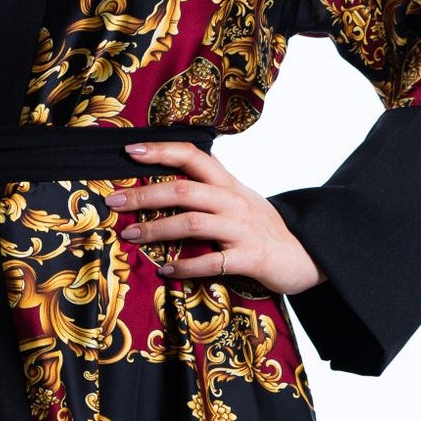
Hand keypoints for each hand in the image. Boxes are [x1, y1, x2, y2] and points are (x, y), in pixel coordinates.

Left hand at [107, 140, 324, 294]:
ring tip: (130, 235)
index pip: (192, 156)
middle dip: (144, 194)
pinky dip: (186, 265)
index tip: (129, 151)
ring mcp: (242, 229)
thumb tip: (166, 178)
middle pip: (183, 189)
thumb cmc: (262, 227)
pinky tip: (165, 269)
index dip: (161, 151)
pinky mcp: (250, 258)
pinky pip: (213, 262)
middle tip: (113, 201)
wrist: (307, 253)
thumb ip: (207, 187)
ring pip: (193, 222)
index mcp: (228, 183)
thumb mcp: (237, 198)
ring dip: (157, 229)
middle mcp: (233, 201)